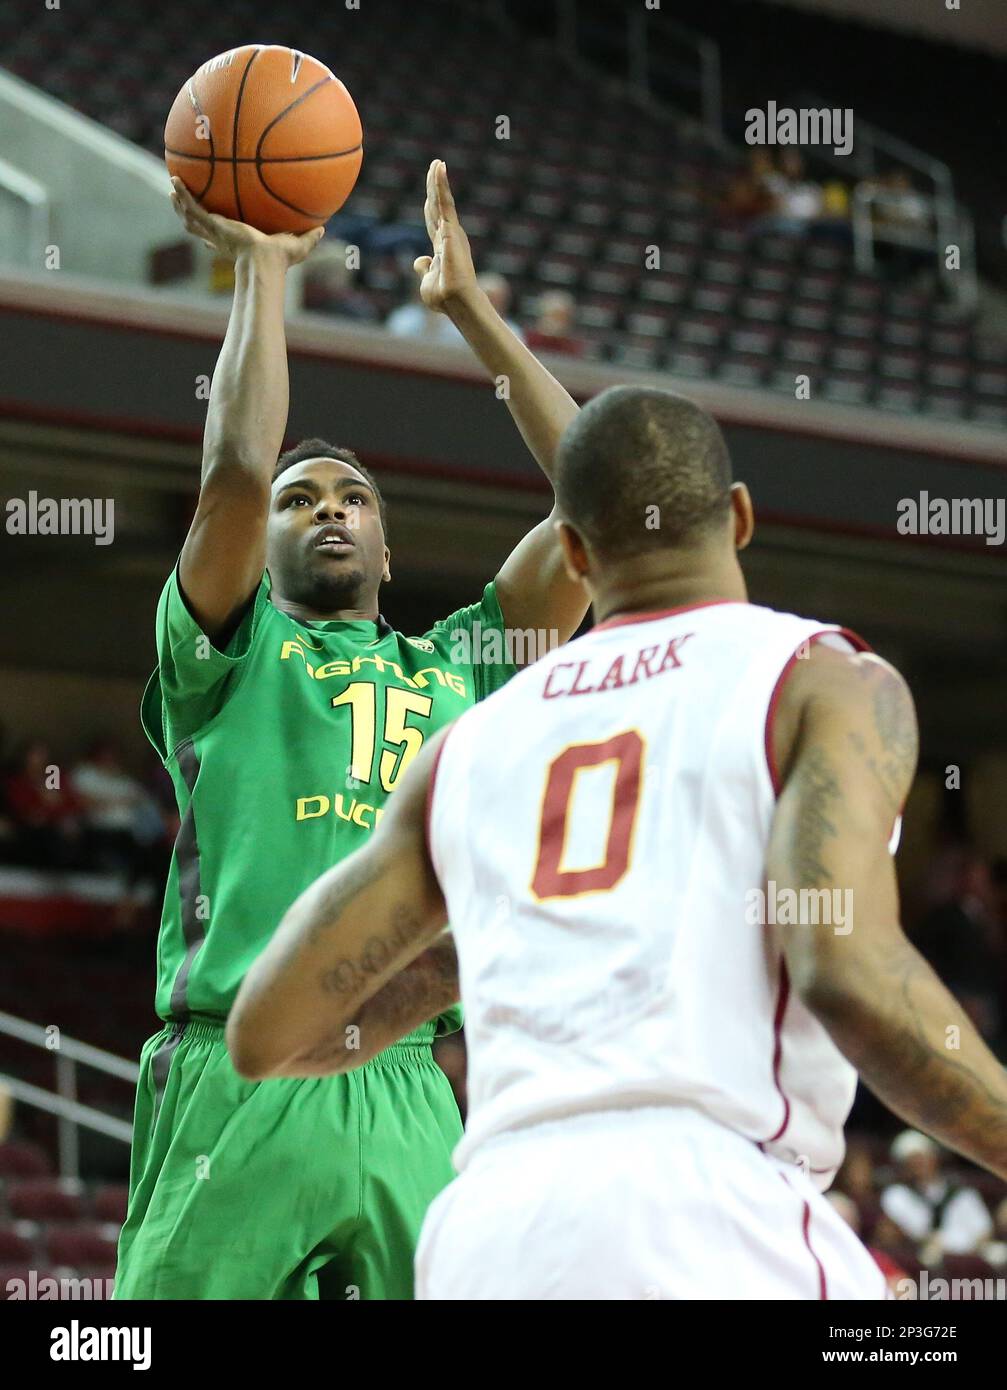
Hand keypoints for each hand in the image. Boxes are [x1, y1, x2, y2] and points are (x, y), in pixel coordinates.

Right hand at [168, 177, 324, 266]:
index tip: (212, 223)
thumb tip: (324, 228)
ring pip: (189, 216)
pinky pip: (192, 206)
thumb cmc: (279, 261)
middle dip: (190, 212)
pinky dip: (183, 194)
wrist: (265, 263)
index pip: (221, 237)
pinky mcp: (212, 225)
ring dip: (179, 202)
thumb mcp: (297, 245)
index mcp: (236, 243)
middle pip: (200, 225)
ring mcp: (214, 232)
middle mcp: (221, 238)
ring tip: (172, 187)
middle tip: (184, 199)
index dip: (215, 231)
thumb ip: (310, 237)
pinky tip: (175, 180)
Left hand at [413, 160, 477, 312]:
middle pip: (438, 206)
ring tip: (437, 162)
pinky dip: (441, 184)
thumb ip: (423, 269)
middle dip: (435, 187)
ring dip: (438, 180)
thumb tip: (419, 261)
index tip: (429, 195)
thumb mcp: (427, 282)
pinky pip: (445, 201)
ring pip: (442, 200)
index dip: (430, 207)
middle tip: (435, 166)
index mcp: (442, 248)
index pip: (433, 222)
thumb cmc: (443, 298)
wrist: (454, 300)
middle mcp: (449, 237)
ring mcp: (451, 231)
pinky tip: (439, 168)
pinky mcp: (451, 228)